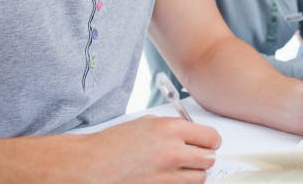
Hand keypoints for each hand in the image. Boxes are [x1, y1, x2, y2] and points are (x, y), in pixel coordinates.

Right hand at [83, 116, 220, 181]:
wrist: (91, 165)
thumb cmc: (113, 143)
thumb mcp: (147, 124)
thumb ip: (173, 127)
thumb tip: (191, 133)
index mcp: (170, 129)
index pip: (211, 137)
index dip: (211, 141)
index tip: (209, 143)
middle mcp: (172, 151)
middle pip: (209, 159)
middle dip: (204, 157)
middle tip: (196, 156)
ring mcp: (166, 174)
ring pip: (200, 178)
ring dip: (194, 173)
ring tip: (181, 168)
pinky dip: (180, 183)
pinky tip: (170, 177)